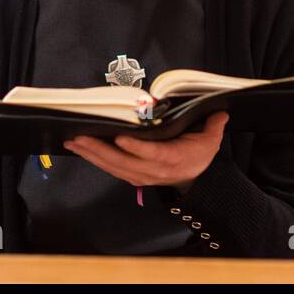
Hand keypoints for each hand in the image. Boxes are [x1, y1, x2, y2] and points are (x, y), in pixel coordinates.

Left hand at [64, 111, 228, 192]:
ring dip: (91, 155)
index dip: (136, 148)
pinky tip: (81, 150)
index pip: (152, 154)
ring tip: (73, 142)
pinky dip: (95, 159)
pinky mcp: (132, 176)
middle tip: (79, 137)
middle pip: (123, 162)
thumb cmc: (199, 155)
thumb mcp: (210, 140)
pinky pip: (111, 169)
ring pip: (113, 166)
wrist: (196, 182)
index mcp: (173, 158)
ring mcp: (140, 175)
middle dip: (99, 150)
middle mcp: (153, 170)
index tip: (120, 138)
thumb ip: (213, 125)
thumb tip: (220, 110)